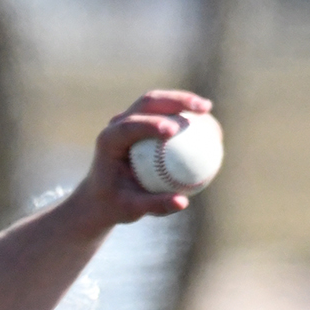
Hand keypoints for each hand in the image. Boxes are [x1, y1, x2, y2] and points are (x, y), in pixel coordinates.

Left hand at [69, 90, 213, 227]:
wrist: (101, 196)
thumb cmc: (115, 204)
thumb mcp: (132, 209)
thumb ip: (155, 205)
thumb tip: (183, 202)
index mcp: (108, 142)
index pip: (129, 127)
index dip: (150, 124)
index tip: (173, 129)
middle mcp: (117, 125)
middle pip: (147, 103)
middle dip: (174, 101)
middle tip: (201, 109)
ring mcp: (129, 120)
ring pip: (158, 102)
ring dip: (183, 100)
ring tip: (207, 108)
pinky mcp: (141, 122)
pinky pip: (166, 114)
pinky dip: (185, 115)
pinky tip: (207, 123)